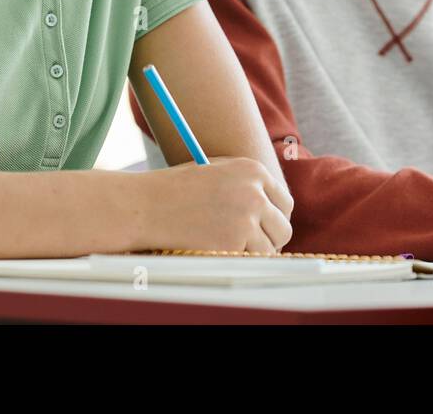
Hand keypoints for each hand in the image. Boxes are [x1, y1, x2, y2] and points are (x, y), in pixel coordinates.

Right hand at [141, 156, 293, 253]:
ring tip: (232, 249)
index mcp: (252, 170)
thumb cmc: (176, 189)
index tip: (266, 228)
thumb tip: (270, 207)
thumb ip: (245, 184)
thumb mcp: (216, 171)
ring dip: (255, 254)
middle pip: (283, 227)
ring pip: (270, 249)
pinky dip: (238, 261)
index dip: (276, 218)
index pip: (285, 202)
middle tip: (253, 246)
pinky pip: (249, 260)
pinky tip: (219, 251)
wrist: (147, 204)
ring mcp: (246, 218)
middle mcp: (255, 192)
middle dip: (271, 240)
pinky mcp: (233, 241)